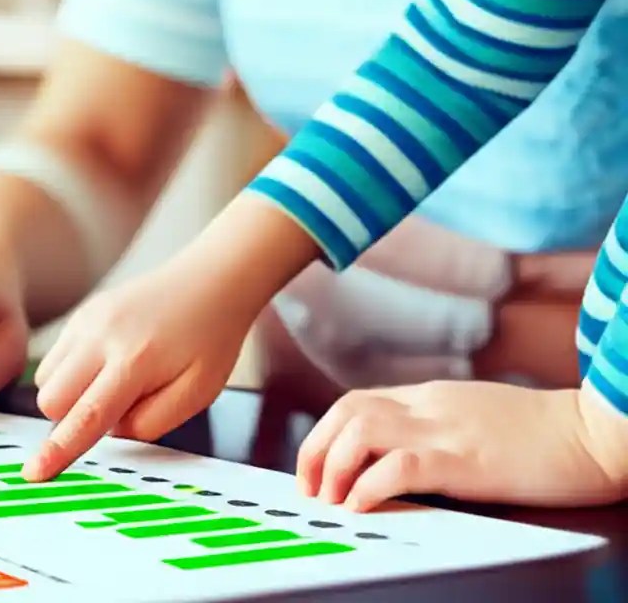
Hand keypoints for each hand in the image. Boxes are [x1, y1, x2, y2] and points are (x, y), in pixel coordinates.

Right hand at [23, 262, 249, 481]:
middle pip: (52, 401)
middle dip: (69, 418)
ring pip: (45, 380)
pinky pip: (53, 357)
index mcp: (135, 362)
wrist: (210, 281)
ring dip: (67, 395)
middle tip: (112, 407)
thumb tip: (109, 432)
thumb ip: (151, 422)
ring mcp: (87, 321)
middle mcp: (102, 337)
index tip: (34, 473)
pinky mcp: (82, 313)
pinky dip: (69, 373)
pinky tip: (105, 364)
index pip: (88, 416)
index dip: (60, 450)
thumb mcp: (198, 393)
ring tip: (111, 383)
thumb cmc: (210, 341)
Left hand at [296, 380, 627, 511]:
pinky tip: (359, 505)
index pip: (358, 402)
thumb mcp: (477, 418)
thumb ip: (436, 426)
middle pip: (347, 410)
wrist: (594, 432)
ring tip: (329, 498)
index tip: (314, 466)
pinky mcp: (465, 460)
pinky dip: (368, 485)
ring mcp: (447, 430)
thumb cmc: (544, 435)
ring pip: (360, 428)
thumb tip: (398, 454)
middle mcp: (431, 407)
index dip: (325, 434)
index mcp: (432, 397)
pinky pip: (399, 465)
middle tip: (308, 487)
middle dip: (315, 448)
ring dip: (332, 465)